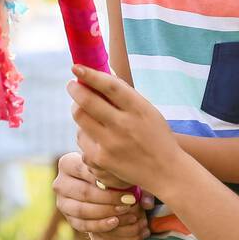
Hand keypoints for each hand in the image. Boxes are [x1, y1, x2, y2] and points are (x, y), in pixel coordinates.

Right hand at [52, 152, 152, 239]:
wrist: (100, 189)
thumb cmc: (110, 172)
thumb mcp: (116, 169)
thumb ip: (130, 177)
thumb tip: (146, 201)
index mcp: (66, 163)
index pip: (86, 171)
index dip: (107, 179)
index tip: (128, 186)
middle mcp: (60, 182)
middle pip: (84, 192)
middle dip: (108, 199)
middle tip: (130, 202)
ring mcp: (61, 202)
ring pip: (82, 210)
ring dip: (105, 212)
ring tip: (125, 211)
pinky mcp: (67, 218)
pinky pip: (82, 224)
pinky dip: (99, 225)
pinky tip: (115, 222)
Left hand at [67, 64, 186, 196]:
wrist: (165, 171)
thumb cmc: (156, 136)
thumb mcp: (148, 110)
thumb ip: (125, 95)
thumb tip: (100, 75)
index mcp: (139, 108)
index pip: (110, 86)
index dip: (90, 75)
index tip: (76, 67)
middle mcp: (124, 125)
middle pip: (87, 101)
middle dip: (75, 89)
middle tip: (72, 85)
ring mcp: (111, 143)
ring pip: (80, 118)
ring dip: (78, 109)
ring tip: (84, 109)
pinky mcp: (101, 160)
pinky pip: (81, 139)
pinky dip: (84, 132)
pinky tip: (93, 134)